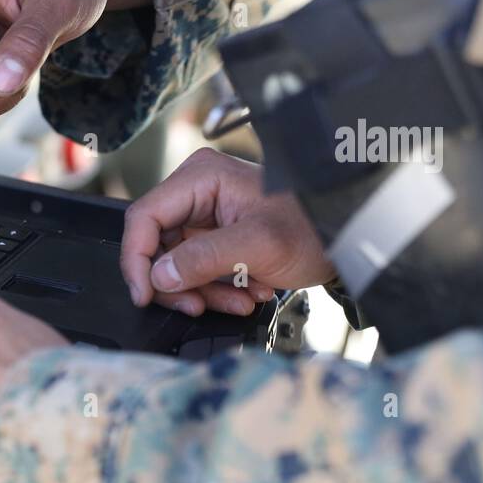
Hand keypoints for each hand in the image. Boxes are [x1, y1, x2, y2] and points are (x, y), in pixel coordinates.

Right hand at [121, 149, 335, 315]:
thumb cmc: (312, 228)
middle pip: (155, 246)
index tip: (145, 293)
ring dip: (201, 291)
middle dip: (177, 282)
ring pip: (174, 263)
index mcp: (200, 177)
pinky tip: (244, 292)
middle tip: (197, 305)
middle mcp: (195, 192)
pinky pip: (195, 269)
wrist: (345, 237)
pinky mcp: (213, 237)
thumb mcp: (258, 245)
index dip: (136, 260)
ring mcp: (203, 215)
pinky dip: (214, 289)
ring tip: (238, 300)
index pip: (143, 218)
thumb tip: (159, 276)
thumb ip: (203, 259)